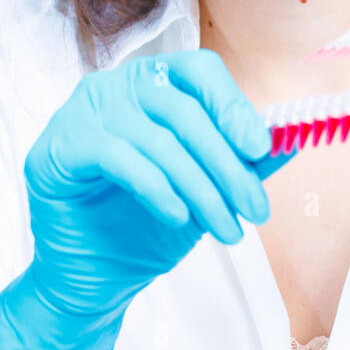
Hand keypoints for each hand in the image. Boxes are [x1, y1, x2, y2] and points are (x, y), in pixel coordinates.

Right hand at [0, 49, 279, 349]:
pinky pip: (119, 158)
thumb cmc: (144, 225)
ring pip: (158, 140)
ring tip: (227, 230)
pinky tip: (178, 217)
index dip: (233, 106)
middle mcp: (116, 86)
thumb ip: (241, 161)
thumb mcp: (205, 191)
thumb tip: (290, 140)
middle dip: (227, 165)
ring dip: (202, 190)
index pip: (199, 71)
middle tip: (256, 209)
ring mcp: (83, 112)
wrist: (91, 278)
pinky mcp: (59, 146)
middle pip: (183, 111)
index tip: (261, 149)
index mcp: (153, 82)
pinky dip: (157, 189)